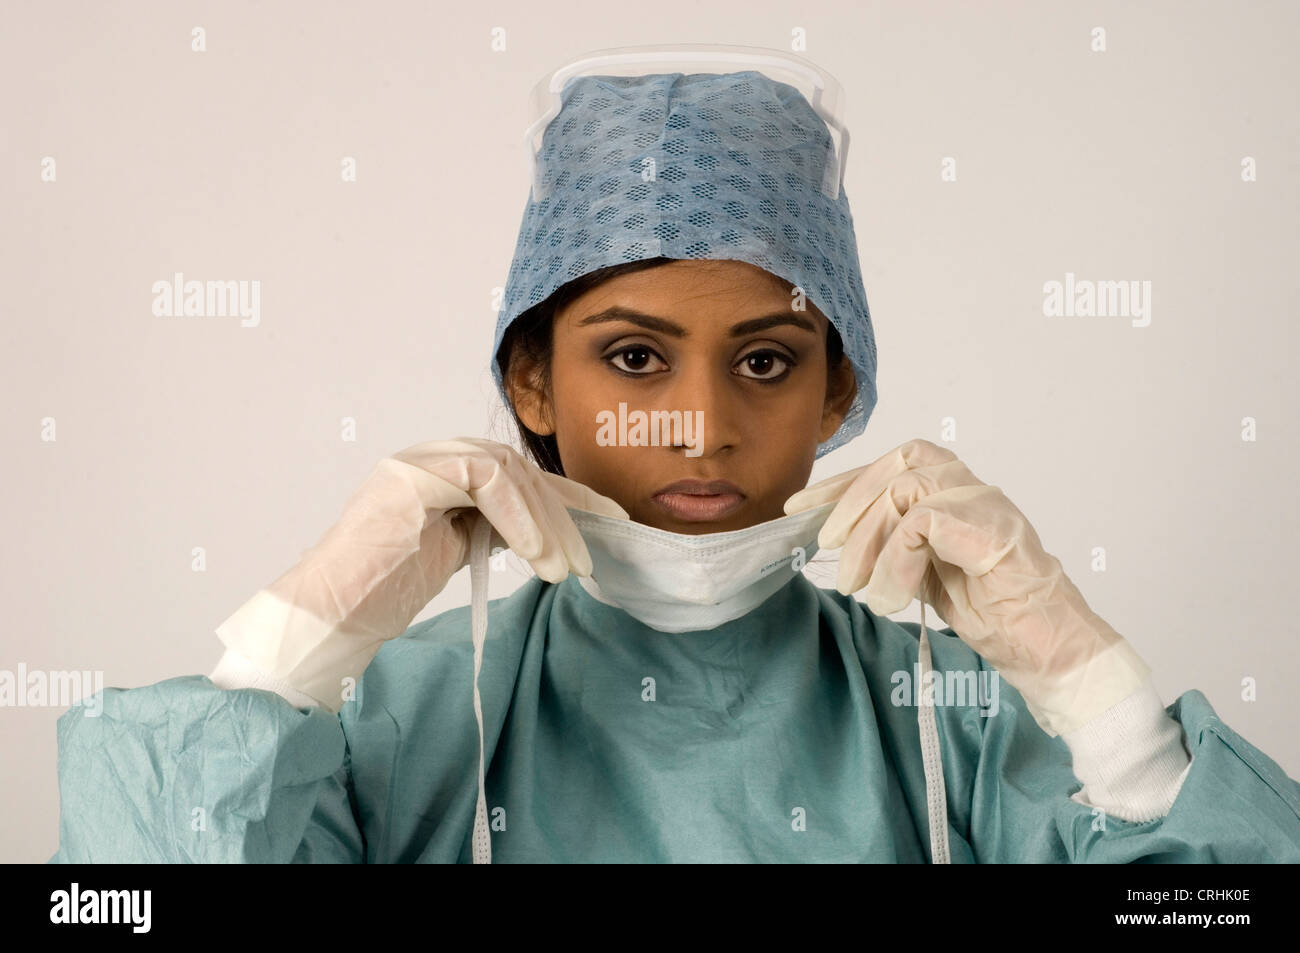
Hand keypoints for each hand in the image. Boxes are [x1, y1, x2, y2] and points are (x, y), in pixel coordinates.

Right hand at [216, 437, 628, 707]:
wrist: (332, 615)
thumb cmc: (383, 592)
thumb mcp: (455, 549)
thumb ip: (491, 524)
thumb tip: (546, 525)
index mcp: (441, 472)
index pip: (517, 473)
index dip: (566, 497)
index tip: (606, 523)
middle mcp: (430, 458)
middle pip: (518, 468)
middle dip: (561, 515)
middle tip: (584, 564)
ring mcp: (417, 463)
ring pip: (508, 470)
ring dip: (545, 522)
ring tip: (562, 570)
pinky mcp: (411, 478)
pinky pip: (485, 478)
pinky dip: (519, 516)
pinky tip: (534, 555)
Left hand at [783, 438, 1149, 734]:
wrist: (1051, 653)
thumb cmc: (996, 617)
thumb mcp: (927, 574)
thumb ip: (896, 547)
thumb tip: (841, 541)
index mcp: (956, 493)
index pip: (891, 464)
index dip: (841, 484)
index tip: (799, 508)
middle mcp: (973, 489)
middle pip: (896, 463)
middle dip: (847, 500)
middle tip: (823, 546)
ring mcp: (987, 507)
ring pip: (904, 488)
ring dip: (868, 538)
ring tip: (858, 585)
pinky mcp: (992, 532)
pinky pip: (922, 523)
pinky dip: (895, 560)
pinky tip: (891, 597)